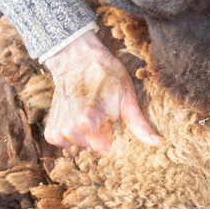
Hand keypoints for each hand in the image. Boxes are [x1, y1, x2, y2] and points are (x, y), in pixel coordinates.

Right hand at [43, 31, 161, 151]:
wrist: (76, 59)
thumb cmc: (105, 75)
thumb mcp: (127, 98)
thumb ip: (140, 125)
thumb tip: (159, 143)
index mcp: (90, 124)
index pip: (105, 149)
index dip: (111, 133)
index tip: (111, 119)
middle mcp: (71, 130)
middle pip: (93, 147)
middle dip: (99, 133)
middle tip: (100, 111)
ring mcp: (59, 131)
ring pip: (79, 145)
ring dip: (85, 133)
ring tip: (88, 111)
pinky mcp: (50, 131)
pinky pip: (64, 143)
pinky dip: (71, 133)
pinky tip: (76, 116)